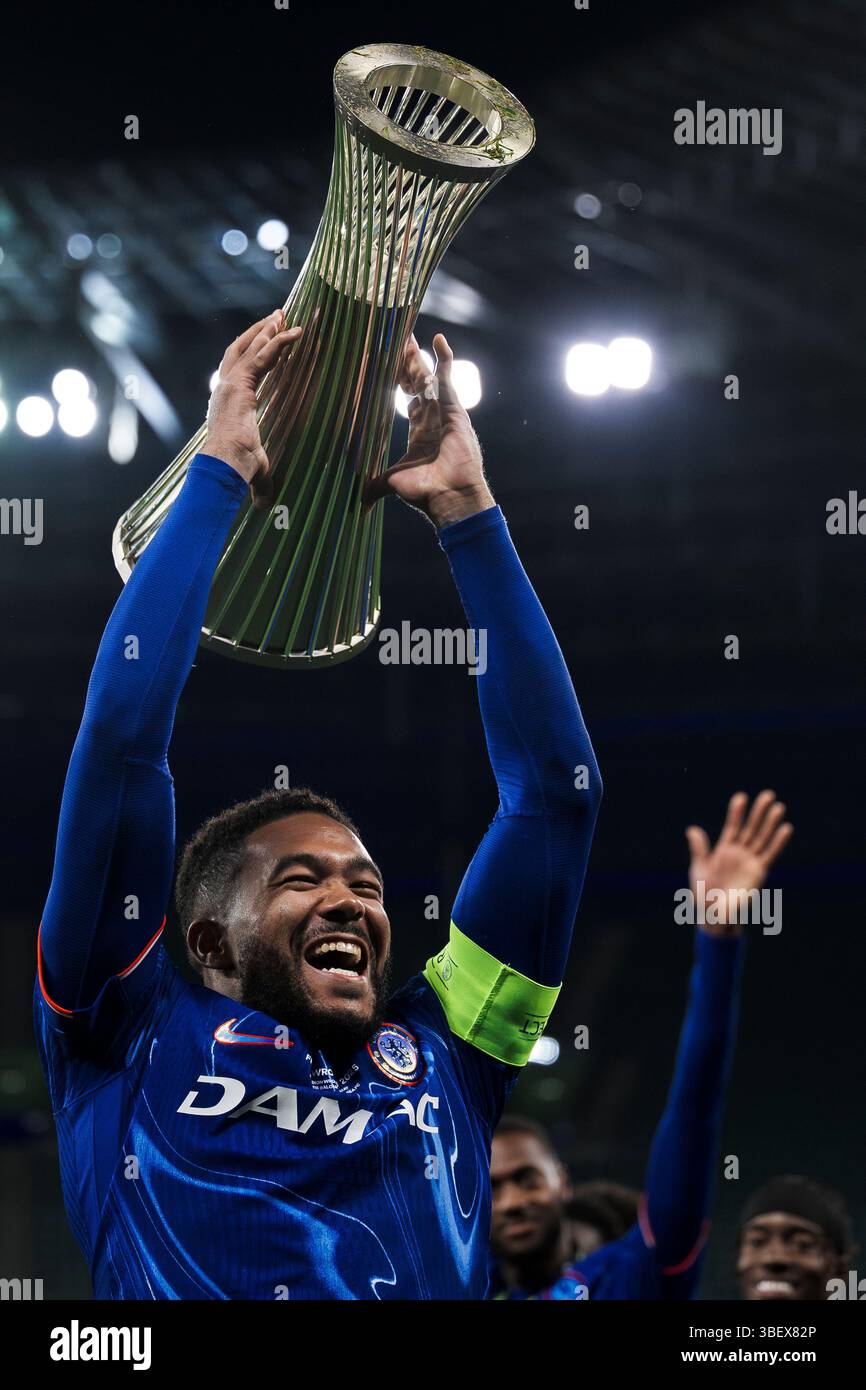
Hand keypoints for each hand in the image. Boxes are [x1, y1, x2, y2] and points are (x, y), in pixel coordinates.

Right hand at [204, 310, 301, 508]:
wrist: (224, 467)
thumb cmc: (235, 471)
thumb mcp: (254, 471)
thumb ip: (261, 481)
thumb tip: (265, 505)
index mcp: (225, 404)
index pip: (239, 371)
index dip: (253, 354)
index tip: (268, 342)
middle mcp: (223, 390)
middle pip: (239, 350)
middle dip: (257, 332)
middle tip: (276, 317)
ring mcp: (229, 385)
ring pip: (249, 347)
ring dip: (267, 330)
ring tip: (283, 315)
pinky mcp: (240, 384)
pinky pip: (262, 356)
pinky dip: (279, 342)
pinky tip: (296, 334)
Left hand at [364, 330, 495, 527]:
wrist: (449, 495)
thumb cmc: (427, 491)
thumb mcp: (394, 482)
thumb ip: (377, 485)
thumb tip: (360, 500)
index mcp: (420, 432)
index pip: (406, 397)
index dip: (396, 380)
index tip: (384, 364)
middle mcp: (433, 419)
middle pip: (416, 382)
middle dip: (405, 362)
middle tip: (394, 339)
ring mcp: (444, 412)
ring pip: (427, 376)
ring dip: (417, 356)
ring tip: (406, 334)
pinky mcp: (454, 409)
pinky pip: (448, 378)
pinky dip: (445, 358)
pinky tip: (437, 339)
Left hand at [686, 790, 792, 935]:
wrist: (714, 915)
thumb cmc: (704, 893)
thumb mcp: (699, 868)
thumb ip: (699, 848)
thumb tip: (692, 829)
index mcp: (724, 850)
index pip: (732, 826)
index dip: (737, 812)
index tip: (741, 797)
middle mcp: (740, 853)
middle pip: (750, 828)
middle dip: (758, 812)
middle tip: (768, 794)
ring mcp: (750, 861)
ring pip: (762, 838)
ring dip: (770, 823)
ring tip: (779, 806)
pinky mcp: (759, 872)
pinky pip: (770, 854)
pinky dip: (778, 842)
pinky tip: (786, 828)